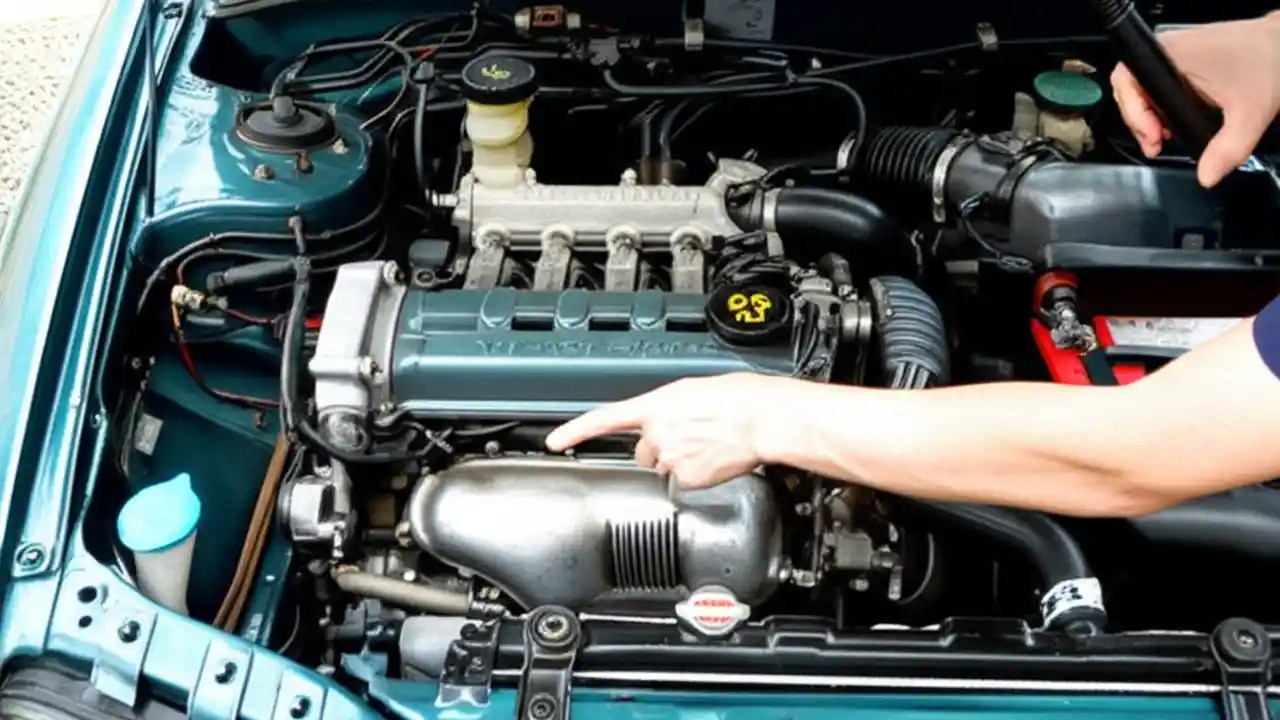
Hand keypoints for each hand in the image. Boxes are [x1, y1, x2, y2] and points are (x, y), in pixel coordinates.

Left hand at [545, 373, 804, 488]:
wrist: (761, 418)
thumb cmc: (739, 398)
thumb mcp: (695, 390)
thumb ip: (672, 406)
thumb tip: (672, 417)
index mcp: (656, 404)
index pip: (603, 419)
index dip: (575, 431)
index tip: (554, 441)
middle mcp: (657, 431)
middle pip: (644, 452)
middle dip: (659, 449)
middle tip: (689, 439)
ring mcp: (670, 457)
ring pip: (665, 468)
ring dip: (680, 461)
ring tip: (707, 446)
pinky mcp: (687, 478)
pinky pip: (686, 482)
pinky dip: (698, 475)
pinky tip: (714, 460)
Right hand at [1110, 11, 1279, 186]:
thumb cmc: (1269, 62)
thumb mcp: (1251, 113)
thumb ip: (1228, 149)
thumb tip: (1207, 177)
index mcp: (1172, 53)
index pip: (1126, 81)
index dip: (1133, 114)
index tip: (1154, 136)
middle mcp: (1166, 50)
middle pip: (1129, 89)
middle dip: (1140, 122)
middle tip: (1158, 144)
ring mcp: (1172, 54)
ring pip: (1141, 90)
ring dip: (1149, 118)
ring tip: (1166, 136)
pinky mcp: (1179, 61)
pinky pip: (1156, 86)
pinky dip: (1161, 108)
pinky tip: (1174, 123)